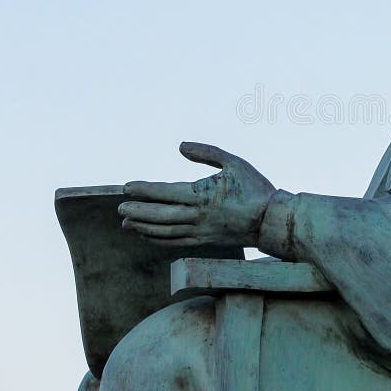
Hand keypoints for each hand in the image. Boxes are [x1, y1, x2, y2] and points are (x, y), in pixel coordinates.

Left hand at [119, 141, 275, 246]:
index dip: (144, 190)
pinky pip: (175, 243)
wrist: (271, 220)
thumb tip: (181, 147)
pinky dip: (158, 240)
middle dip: (137, 212)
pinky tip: (147, 236)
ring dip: (143, 227)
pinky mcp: (205, 242)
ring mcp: (200, 232)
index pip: (165, 192)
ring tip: (126, 223)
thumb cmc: (255, 188)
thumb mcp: (234, 162)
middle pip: (159, 216)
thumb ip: (206, 153)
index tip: (127, 187)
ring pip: (164, 232)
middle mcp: (197, 216)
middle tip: (119, 208)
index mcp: (202, 195)